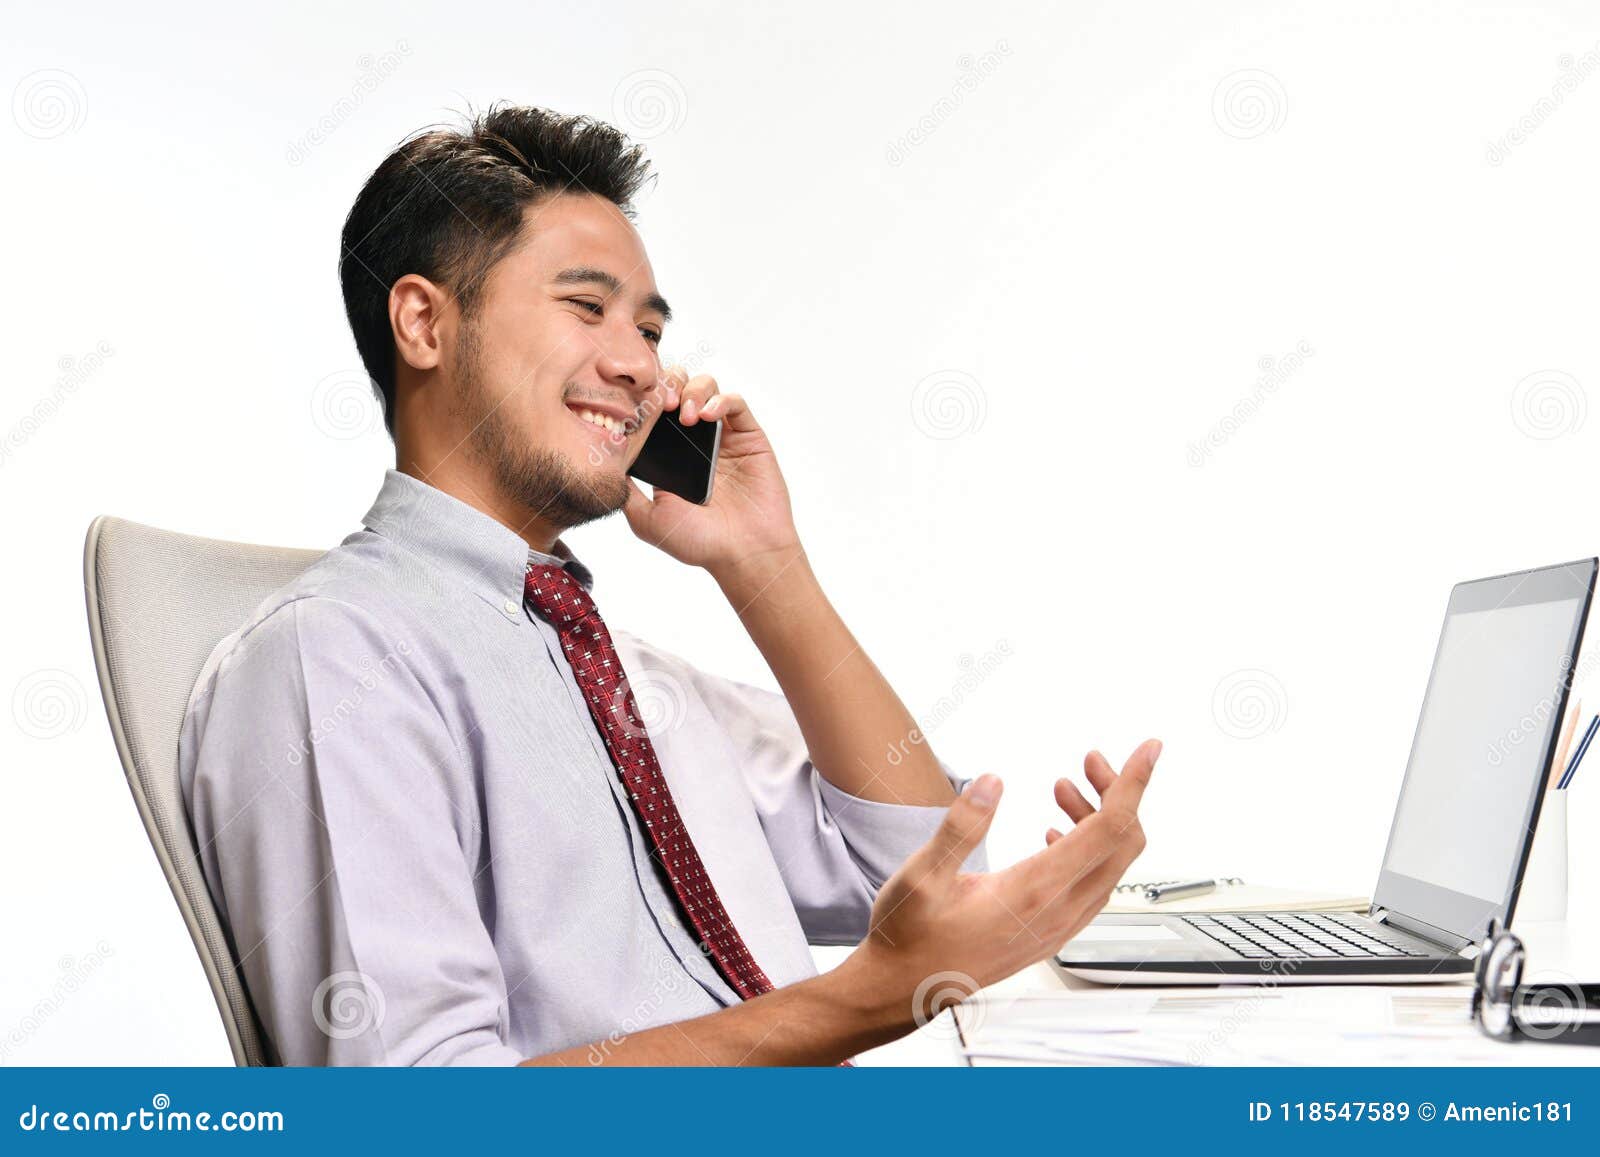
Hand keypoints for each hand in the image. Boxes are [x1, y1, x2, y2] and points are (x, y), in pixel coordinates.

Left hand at [623, 365, 799, 577]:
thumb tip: (602, 463)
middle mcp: (693, 440)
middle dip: (668, 385)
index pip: (652, 410)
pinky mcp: (748, 435)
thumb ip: (625, 491)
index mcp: (668, 454)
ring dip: (693, 390)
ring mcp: (721, 435)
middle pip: (678, 387)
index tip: (635, 405)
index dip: (644, 399)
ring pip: (706, 387)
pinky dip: (720, 400)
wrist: (743, 553)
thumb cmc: (699, 542)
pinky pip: (735, 402)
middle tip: (662, 404)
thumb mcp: (646, 519)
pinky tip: (708, 416)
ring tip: (686, 415)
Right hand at [846, 739, 1161, 1024]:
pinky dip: (1089, 846)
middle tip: (1090, 761)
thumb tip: (993, 782)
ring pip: (1109, 864)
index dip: (1133, 783)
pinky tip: (1056, 832)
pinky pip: (1093, 884)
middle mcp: (1058, 912)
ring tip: (1063, 788)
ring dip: (1100, 818)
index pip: (1110, 829)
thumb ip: (962, 826)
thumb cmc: (910, 936)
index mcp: (1034, 891)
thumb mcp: (921, 874)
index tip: (1148, 749)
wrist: (905, 988)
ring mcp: (1059, 926)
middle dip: (1117, 792)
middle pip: (1122, 843)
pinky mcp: (1052, 932)